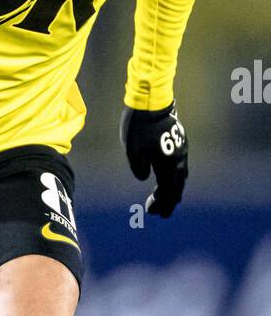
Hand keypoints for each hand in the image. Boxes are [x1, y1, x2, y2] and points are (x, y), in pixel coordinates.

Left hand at [120, 101, 187, 217]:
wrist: (152, 102)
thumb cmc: (139, 127)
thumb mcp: (133, 151)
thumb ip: (139, 168)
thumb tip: (144, 178)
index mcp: (167, 165)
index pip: (166, 190)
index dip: (161, 203)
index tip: (154, 213)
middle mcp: (178, 159)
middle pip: (176, 186)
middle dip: (169, 200)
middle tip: (162, 213)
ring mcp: (181, 149)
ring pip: (180, 175)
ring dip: (173, 189)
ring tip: (167, 198)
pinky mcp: (180, 141)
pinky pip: (180, 165)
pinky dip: (175, 176)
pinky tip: (169, 176)